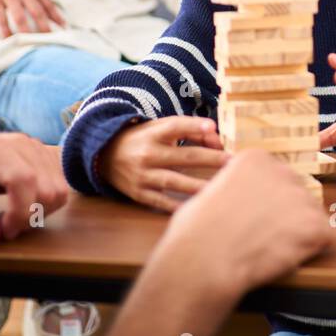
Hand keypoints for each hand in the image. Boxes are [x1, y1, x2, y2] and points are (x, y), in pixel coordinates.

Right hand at [0, 0, 65, 36]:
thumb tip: (56, 16)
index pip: (48, 4)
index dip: (57, 18)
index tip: (64, 30)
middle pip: (37, 13)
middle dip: (44, 28)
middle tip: (50, 42)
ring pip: (20, 17)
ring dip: (27, 32)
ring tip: (32, 45)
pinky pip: (1, 18)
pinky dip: (6, 30)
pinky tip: (10, 39)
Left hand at [0, 132, 69, 248]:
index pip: (25, 181)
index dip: (20, 213)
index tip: (4, 230)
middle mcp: (23, 145)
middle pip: (47, 189)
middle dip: (30, 218)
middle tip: (4, 224)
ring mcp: (38, 149)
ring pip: (59, 191)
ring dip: (40, 213)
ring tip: (14, 214)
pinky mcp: (46, 156)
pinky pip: (61, 187)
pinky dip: (46, 204)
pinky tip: (24, 205)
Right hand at [102, 116, 228, 212]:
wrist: (103, 156)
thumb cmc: (143, 140)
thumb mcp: (160, 129)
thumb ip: (189, 130)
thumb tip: (216, 137)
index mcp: (153, 133)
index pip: (175, 127)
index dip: (193, 126)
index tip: (213, 127)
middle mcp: (148, 154)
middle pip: (183, 156)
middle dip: (209, 159)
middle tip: (232, 162)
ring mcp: (143, 175)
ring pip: (174, 181)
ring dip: (198, 186)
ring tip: (219, 188)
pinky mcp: (139, 193)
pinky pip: (161, 202)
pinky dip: (177, 206)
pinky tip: (194, 210)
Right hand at [159, 148, 334, 299]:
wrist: (203, 258)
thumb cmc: (195, 232)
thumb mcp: (210, 192)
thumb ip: (235, 188)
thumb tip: (240, 197)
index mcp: (256, 159)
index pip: (278, 178)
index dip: (268, 203)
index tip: (254, 218)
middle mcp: (283, 171)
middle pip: (298, 195)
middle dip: (287, 217)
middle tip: (264, 237)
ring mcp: (302, 197)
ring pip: (313, 217)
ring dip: (298, 235)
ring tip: (270, 250)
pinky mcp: (316, 225)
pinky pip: (326, 238)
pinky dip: (312, 250)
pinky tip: (285, 257)